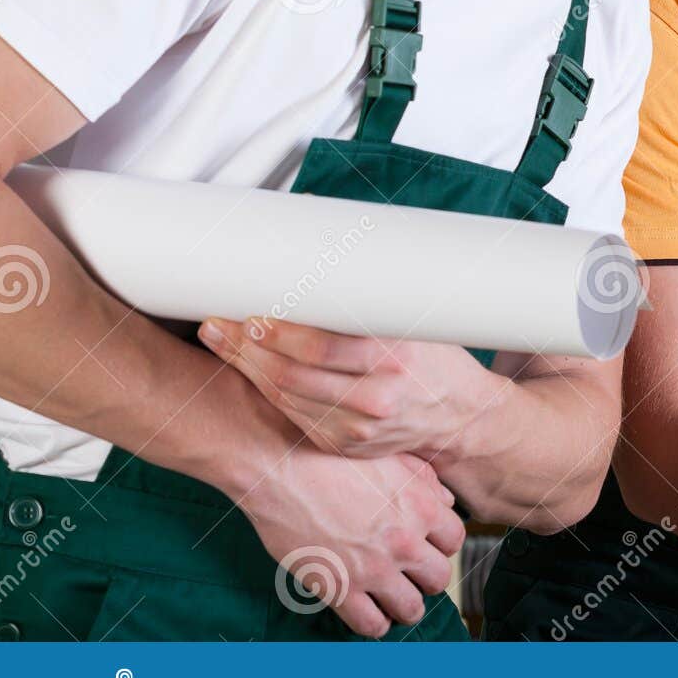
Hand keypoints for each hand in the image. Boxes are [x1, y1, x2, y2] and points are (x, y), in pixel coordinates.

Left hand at [200, 318, 491, 458]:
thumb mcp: (416, 319)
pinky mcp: (345, 444)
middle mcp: (376, 398)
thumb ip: (371, 292)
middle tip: (219, 320)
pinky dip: (267, 391)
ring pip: (285, 396)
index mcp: (395, 359)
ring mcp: (358, 428)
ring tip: (222, 338)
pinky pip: (294, 416)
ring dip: (246, 367)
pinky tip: (249, 369)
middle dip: (248, 346)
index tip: (250, 310)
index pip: (321, 347)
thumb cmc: (434, 355)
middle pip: (292, 374)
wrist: (458, 414)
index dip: (279, 332)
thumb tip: (322, 234)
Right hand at [239, 445, 465, 637]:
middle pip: (439, 578)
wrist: (282, 465)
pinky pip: (371, 625)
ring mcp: (372, 568)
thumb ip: (426, 481)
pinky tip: (370, 611)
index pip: (455, 541)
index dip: (441, 545)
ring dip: (406, 606)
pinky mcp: (338, 588)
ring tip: (395, 599)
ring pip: (411, 609)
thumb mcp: (393, 456)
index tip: (428, 546)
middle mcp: (404, 541)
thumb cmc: (334, 453)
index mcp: (421, 506)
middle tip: (412, 574)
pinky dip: (375, 623)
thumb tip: (446, 502)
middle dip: (427, 577)